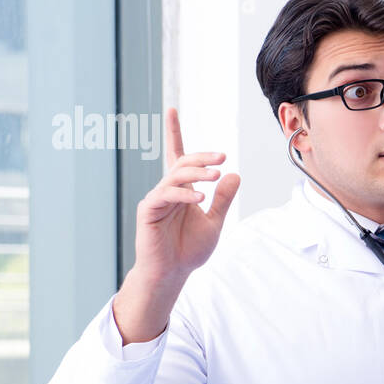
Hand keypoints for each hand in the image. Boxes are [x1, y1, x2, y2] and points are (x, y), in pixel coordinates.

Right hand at [134, 107, 240, 282]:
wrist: (173, 273)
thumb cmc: (189, 249)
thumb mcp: (215, 222)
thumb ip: (223, 200)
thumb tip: (234, 175)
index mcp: (182, 190)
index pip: (178, 156)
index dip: (174, 133)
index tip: (172, 109)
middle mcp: (167, 190)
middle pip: (182, 163)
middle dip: (202, 157)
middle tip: (222, 157)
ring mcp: (156, 199)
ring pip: (175, 176)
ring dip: (197, 173)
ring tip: (216, 175)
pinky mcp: (148, 211)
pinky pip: (165, 195)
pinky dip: (183, 193)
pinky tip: (199, 198)